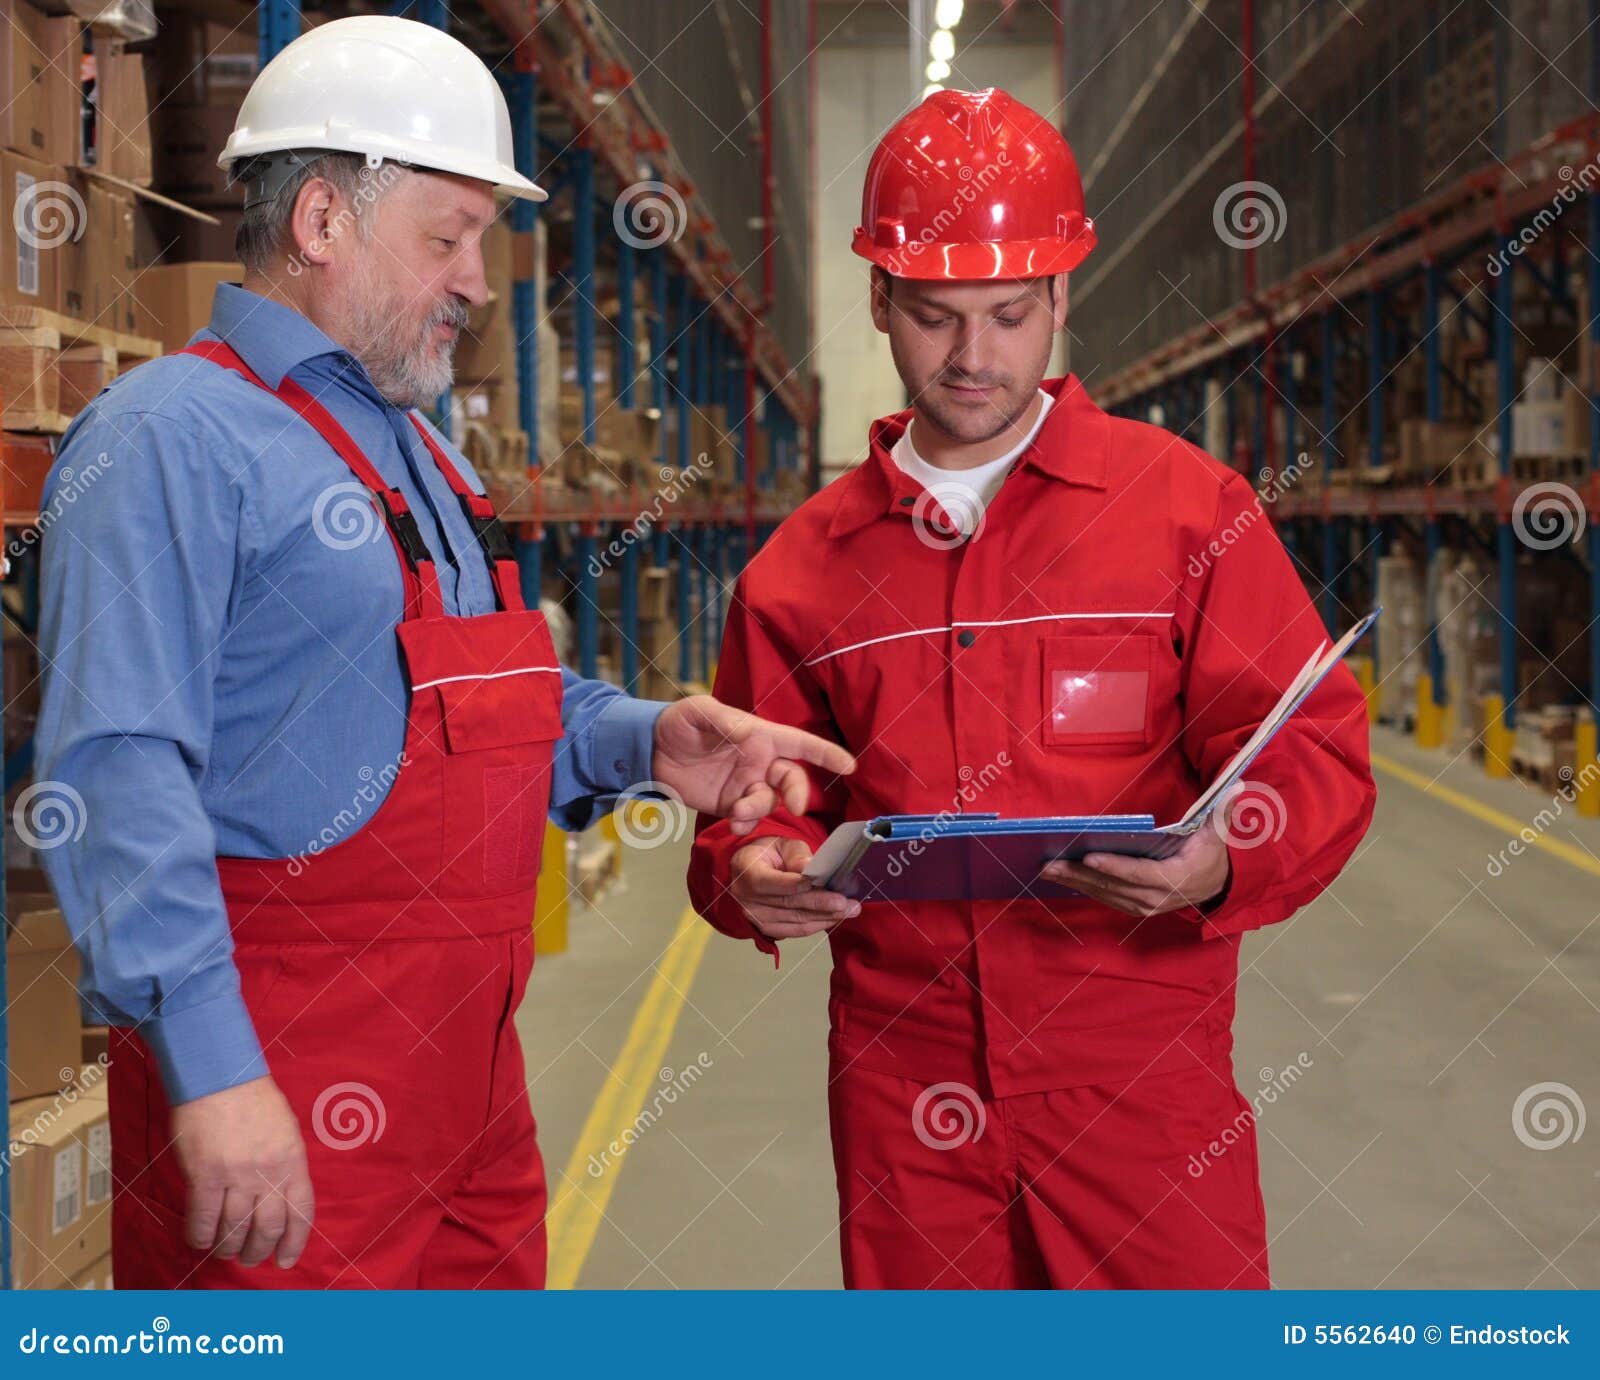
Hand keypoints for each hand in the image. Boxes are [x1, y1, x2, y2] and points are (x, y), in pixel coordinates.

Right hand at [170, 1075, 313, 1269]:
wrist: (220, 1076)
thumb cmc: (253, 1099)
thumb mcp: (285, 1130)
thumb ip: (284, 1164)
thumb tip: (278, 1198)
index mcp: (294, 1160)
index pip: (301, 1211)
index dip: (295, 1242)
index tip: (286, 1261)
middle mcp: (268, 1172)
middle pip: (268, 1228)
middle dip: (259, 1251)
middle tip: (251, 1258)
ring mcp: (236, 1175)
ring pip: (234, 1229)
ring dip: (229, 1247)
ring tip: (226, 1251)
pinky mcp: (204, 1175)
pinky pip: (202, 1219)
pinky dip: (200, 1236)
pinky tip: (200, 1241)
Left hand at [653, 695, 854, 834]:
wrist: (650, 751)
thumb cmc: (679, 722)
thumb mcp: (699, 712)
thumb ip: (723, 720)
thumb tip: (747, 731)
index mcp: (759, 736)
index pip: (800, 744)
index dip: (826, 754)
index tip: (850, 766)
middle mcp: (759, 762)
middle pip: (792, 779)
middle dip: (797, 794)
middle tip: (792, 807)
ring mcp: (746, 785)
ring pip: (770, 803)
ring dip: (760, 811)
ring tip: (737, 814)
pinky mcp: (730, 805)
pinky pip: (749, 819)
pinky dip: (746, 825)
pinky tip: (733, 824)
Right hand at [730, 835, 860, 938]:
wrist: (755, 871)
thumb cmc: (770, 853)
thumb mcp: (782, 844)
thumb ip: (795, 854)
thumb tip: (808, 867)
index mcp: (746, 870)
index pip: (767, 882)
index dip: (792, 884)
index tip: (818, 882)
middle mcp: (746, 898)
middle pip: (787, 903)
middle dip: (819, 903)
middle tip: (845, 901)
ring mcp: (756, 917)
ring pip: (795, 920)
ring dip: (825, 916)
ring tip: (850, 910)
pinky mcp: (768, 929)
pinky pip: (796, 930)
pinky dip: (818, 924)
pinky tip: (836, 917)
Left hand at [1039, 824, 1230, 918]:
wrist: (1217, 887)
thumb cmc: (1212, 854)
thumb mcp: (1220, 833)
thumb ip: (1224, 812)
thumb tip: (1238, 786)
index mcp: (1177, 879)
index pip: (1142, 874)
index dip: (1116, 867)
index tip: (1091, 856)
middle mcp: (1158, 898)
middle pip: (1114, 887)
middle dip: (1080, 874)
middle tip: (1050, 862)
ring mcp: (1144, 906)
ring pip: (1104, 894)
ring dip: (1075, 882)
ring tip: (1047, 868)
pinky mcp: (1134, 906)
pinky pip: (1105, 898)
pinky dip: (1083, 888)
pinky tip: (1062, 877)